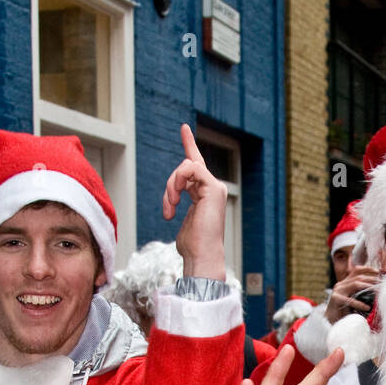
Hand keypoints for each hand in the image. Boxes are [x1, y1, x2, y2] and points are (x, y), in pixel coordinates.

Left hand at [162, 124, 226, 278]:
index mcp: (206, 194)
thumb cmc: (192, 245)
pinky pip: (191, 169)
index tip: (184, 129)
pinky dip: (178, 181)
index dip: (189, 145)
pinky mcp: (213, 188)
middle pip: (186, 166)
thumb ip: (180, 203)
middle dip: (171, 182)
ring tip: (171, 206)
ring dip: (172, 185)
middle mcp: (214, 188)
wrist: (202, 255)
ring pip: (186, 167)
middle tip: (169, 207)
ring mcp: (215, 187)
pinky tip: (175, 199)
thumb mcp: (183, 220)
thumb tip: (173, 200)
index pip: (196, 164)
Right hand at [325, 267, 381, 323]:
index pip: (357, 270)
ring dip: (368, 288)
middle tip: (382, 285)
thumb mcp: (354, 300)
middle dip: (372, 280)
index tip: (379, 272)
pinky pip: (349, 300)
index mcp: (345, 282)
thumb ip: (361, 293)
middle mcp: (341, 284)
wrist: (330, 322)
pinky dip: (359, 304)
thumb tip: (377, 290)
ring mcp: (337, 291)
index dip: (368, 269)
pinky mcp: (335, 299)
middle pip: (358, 277)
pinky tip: (367, 308)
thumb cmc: (344, 312)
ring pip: (355, 284)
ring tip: (378, 293)